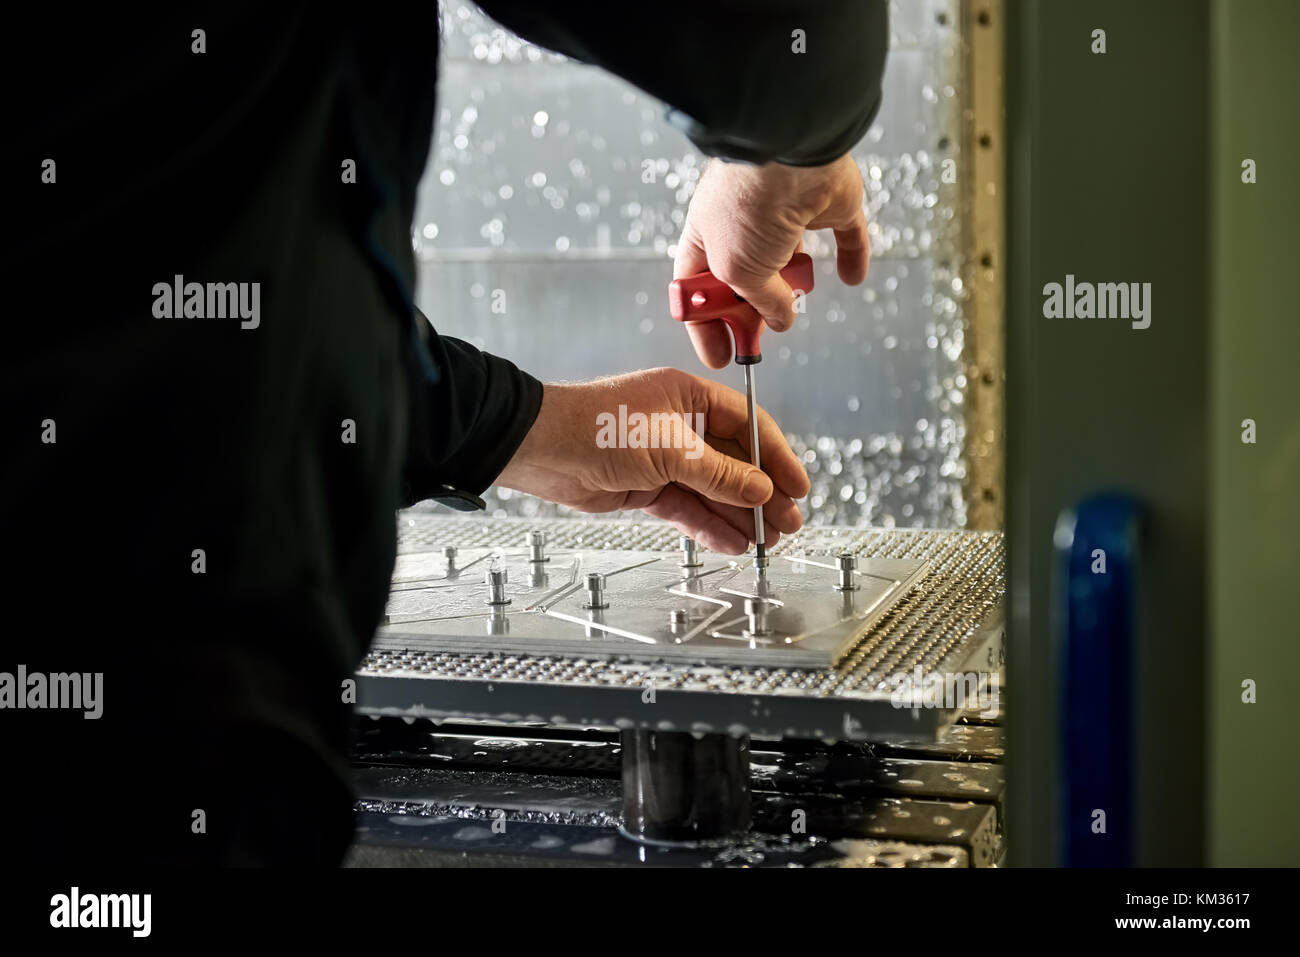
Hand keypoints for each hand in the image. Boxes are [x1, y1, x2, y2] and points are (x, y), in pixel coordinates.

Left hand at [495, 367, 809, 553]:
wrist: (541, 449)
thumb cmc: (599, 427)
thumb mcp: (672, 450)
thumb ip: (720, 474)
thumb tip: (761, 491)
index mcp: (691, 398)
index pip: (749, 427)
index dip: (776, 458)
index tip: (798, 487)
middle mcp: (681, 425)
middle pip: (734, 463)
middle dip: (761, 495)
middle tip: (788, 524)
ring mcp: (663, 457)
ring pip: (712, 490)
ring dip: (739, 515)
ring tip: (766, 541)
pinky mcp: (646, 486)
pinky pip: (686, 507)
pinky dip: (707, 525)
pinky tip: (731, 542)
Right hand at [673, 153, 869, 368]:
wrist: (792, 152)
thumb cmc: (747, 204)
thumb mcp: (736, 272)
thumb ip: (758, 302)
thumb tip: (780, 319)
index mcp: (707, 237)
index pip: (698, 290)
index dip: (705, 325)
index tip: (720, 354)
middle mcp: (743, 224)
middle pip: (744, 279)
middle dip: (750, 312)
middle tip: (756, 340)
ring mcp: (786, 212)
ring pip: (790, 258)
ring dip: (793, 284)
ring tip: (795, 305)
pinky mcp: (830, 203)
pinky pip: (846, 236)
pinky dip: (852, 257)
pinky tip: (853, 276)